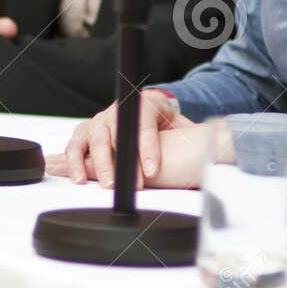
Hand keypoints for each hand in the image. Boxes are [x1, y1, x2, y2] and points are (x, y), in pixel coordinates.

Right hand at [58, 90, 193, 187]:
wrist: (152, 113)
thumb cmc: (166, 122)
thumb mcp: (181, 124)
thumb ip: (191, 133)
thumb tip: (213, 141)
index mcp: (144, 103)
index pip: (144, 125)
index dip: (147, 148)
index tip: (152, 170)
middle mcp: (118, 109)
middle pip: (114, 133)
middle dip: (120, 162)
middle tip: (129, 184)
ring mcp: (100, 119)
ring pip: (90, 138)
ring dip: (92, 163)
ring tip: (101, 184)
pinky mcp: (87, 131)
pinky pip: (76, 145)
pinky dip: (73, 161)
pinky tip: (79, 177)